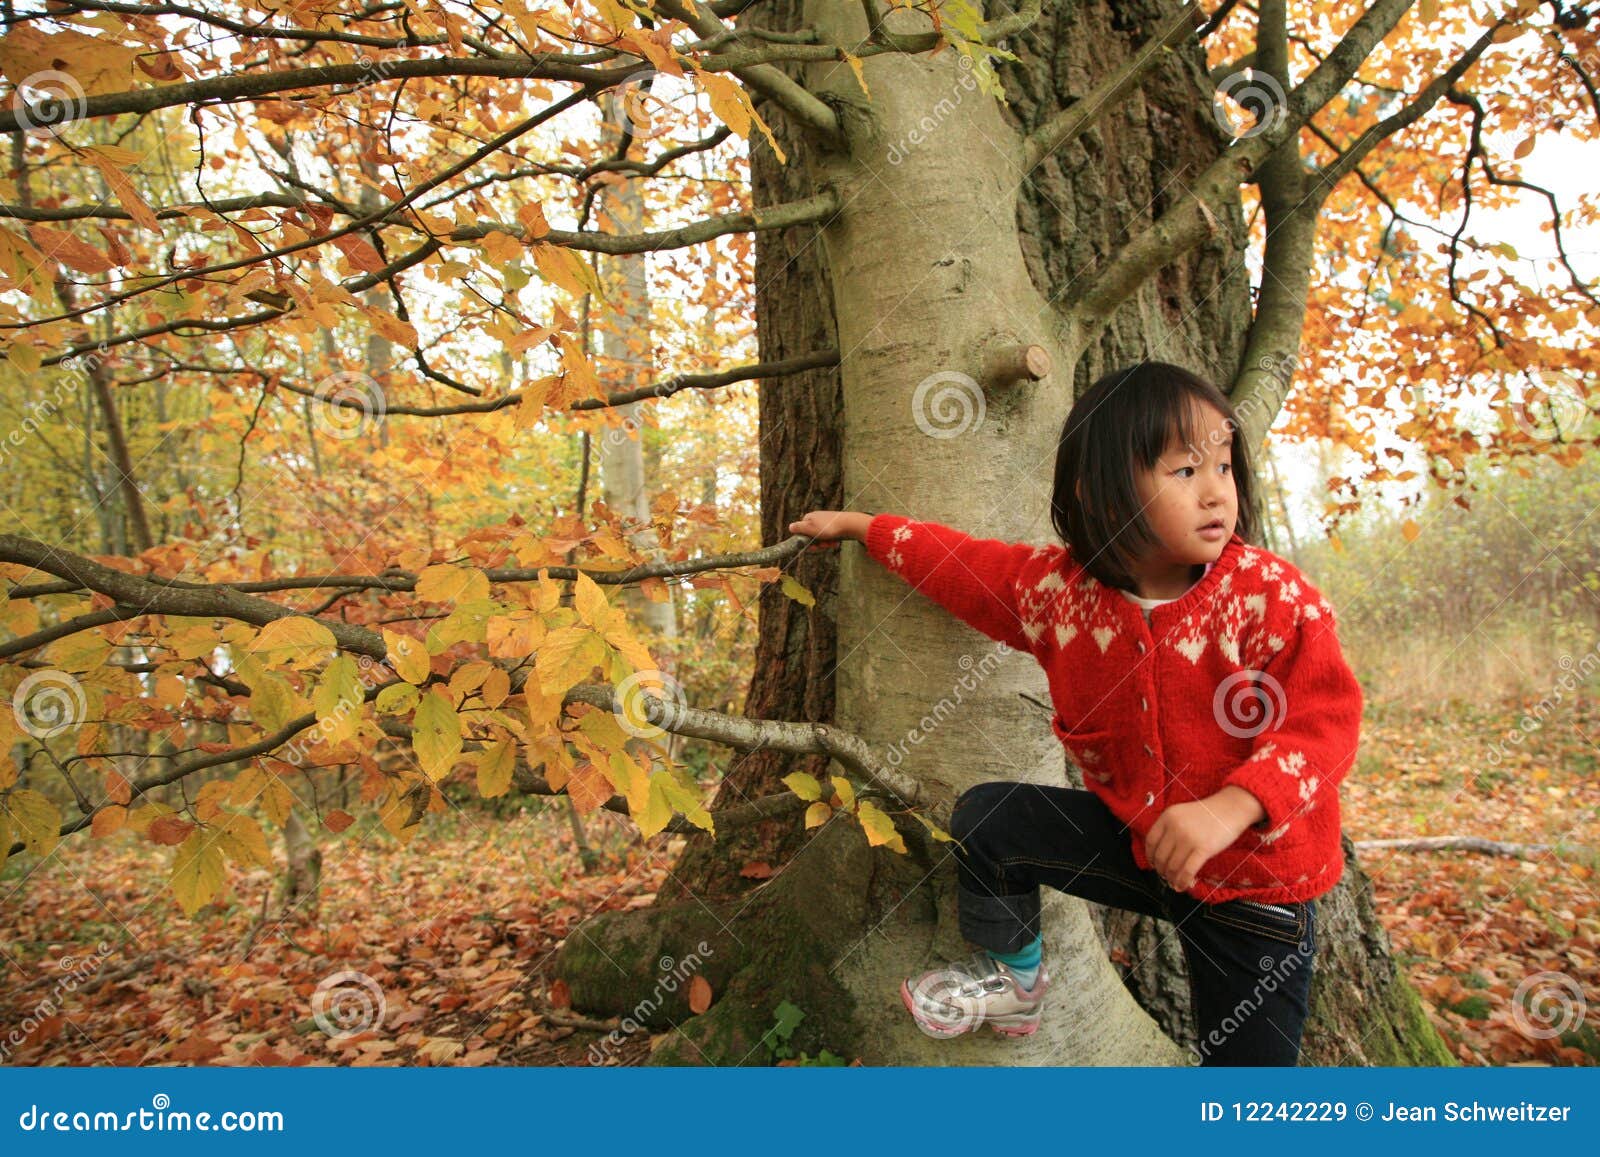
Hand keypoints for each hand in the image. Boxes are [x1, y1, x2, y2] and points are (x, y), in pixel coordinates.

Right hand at [788, 510, 869, 544]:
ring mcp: (826, 522)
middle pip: (812, 536)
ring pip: (821, 538)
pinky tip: (836, 542)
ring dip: (825, 544)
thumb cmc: (828, 527)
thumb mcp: (810, 528)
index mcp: (809, 518)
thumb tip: (790, 527)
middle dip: (817, 544)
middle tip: (824, 545)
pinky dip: (831, 541)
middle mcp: (816, 518)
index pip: (802, 532)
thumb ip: (799, 528)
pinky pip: (829, 536)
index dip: (806, 541)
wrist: (849, 524)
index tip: (812, 546)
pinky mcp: (834, 526)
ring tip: (831, 543)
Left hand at [1145, 788, 1261, 892]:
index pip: (1150, 841)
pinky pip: (1187, 870)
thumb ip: (1169, 829)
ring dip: (1171, 878)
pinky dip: (1182, 881)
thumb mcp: (1182, 814)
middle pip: (1160, 856)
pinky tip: (1181, 886)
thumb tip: (1159, 855)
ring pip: (1172, 866)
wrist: (1231, 808)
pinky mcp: (1203, 849)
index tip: (1153, 864)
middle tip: (1165, 876)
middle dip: (1161, 870)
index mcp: (1167, 816)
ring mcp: (1188, 838)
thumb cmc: (1207, 814)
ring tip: (1173, 882)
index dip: (1150, 856)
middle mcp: (1175, 827)